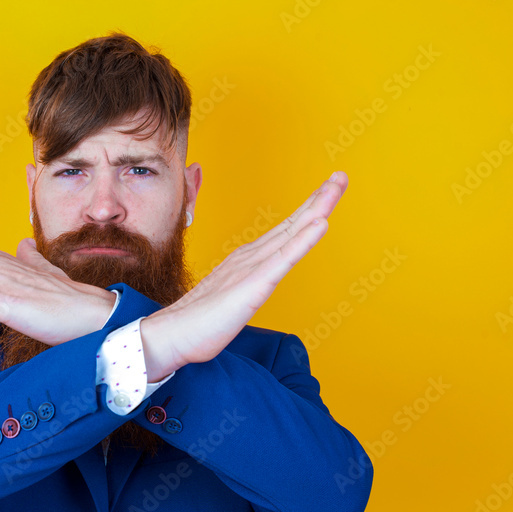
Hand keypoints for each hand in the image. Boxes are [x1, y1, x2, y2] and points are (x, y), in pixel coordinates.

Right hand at [140, 172, 347, 380]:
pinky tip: (320, 223)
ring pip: (291, 234)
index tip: (326, 192)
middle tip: (340, 177)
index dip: (308, 211)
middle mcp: (251, 257)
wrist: (171, 334)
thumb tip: (252, 287)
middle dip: (318, 200)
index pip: (285, 232)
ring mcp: (252, 269)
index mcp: (248, 261)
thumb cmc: (198, 323)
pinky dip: (303, 240)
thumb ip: (244, 289)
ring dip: (316, 209)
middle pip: (292, 224)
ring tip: (335, 187)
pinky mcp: (253, 285)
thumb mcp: (231, 300)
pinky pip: (283, 259)